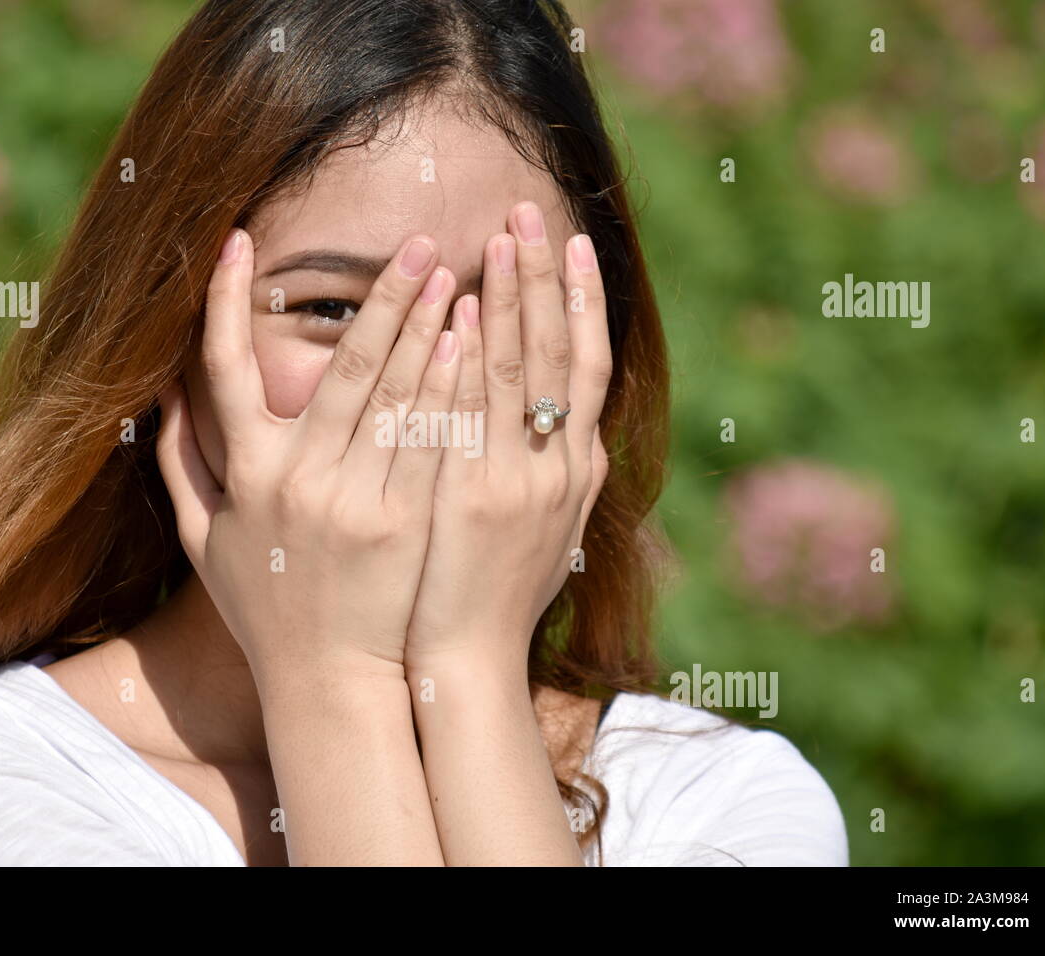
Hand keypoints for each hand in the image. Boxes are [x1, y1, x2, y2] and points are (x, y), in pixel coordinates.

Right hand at [156, 227, 462, 682]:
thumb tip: (161, 396)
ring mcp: (354, 500)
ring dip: (424, 327)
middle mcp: (297, 479)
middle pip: (341, 368)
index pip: (224, 370)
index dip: (222, 300)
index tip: (234, 240)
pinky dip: (448, 388)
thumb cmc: (266, 607)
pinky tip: (470, 342)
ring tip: (454, 273)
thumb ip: (179, 466)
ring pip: (393, 395)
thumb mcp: (204, 541)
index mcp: (245, 474)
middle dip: (381, 298)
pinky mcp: (405, 522)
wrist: (330, 681)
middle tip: (417, 243)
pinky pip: (430, 441)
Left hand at [404, 202, 611, 674]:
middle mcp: (559, 468)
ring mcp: (520, 482)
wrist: (467, 661)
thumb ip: (547, 469)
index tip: (569, 244)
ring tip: (497, 238)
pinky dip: (468, 359)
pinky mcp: (472, 499)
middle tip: (528, 211)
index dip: (581, 301)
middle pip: (559, 353)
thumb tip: (555, 424)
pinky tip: (455, 313)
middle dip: (544, 278)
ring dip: (509, 300)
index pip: (588, 366)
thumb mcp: (542, 530)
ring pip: (520, 372)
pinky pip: (471, 414)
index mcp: (577, 469)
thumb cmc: (495, 595)